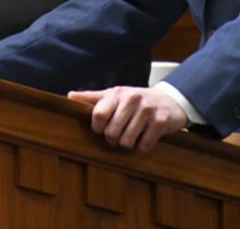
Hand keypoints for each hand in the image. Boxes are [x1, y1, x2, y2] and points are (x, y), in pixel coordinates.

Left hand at [68, 86, 188, 151]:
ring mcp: (147, 110)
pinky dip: (143, 146)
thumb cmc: (135, 101)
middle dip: (113, 139)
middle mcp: (132, 99)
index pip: (98, 115)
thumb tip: (69, 97)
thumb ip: (92, 98)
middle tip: (119, 135)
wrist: (169, 100)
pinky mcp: (160, 122)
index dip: (98, 128)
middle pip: (111, 132)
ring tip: (132, 136)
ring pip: (127, 141)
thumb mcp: (114, 95)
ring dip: (128, 144)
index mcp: (117, 93)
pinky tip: (145, 137)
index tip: (102, 129)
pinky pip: (144, 145)